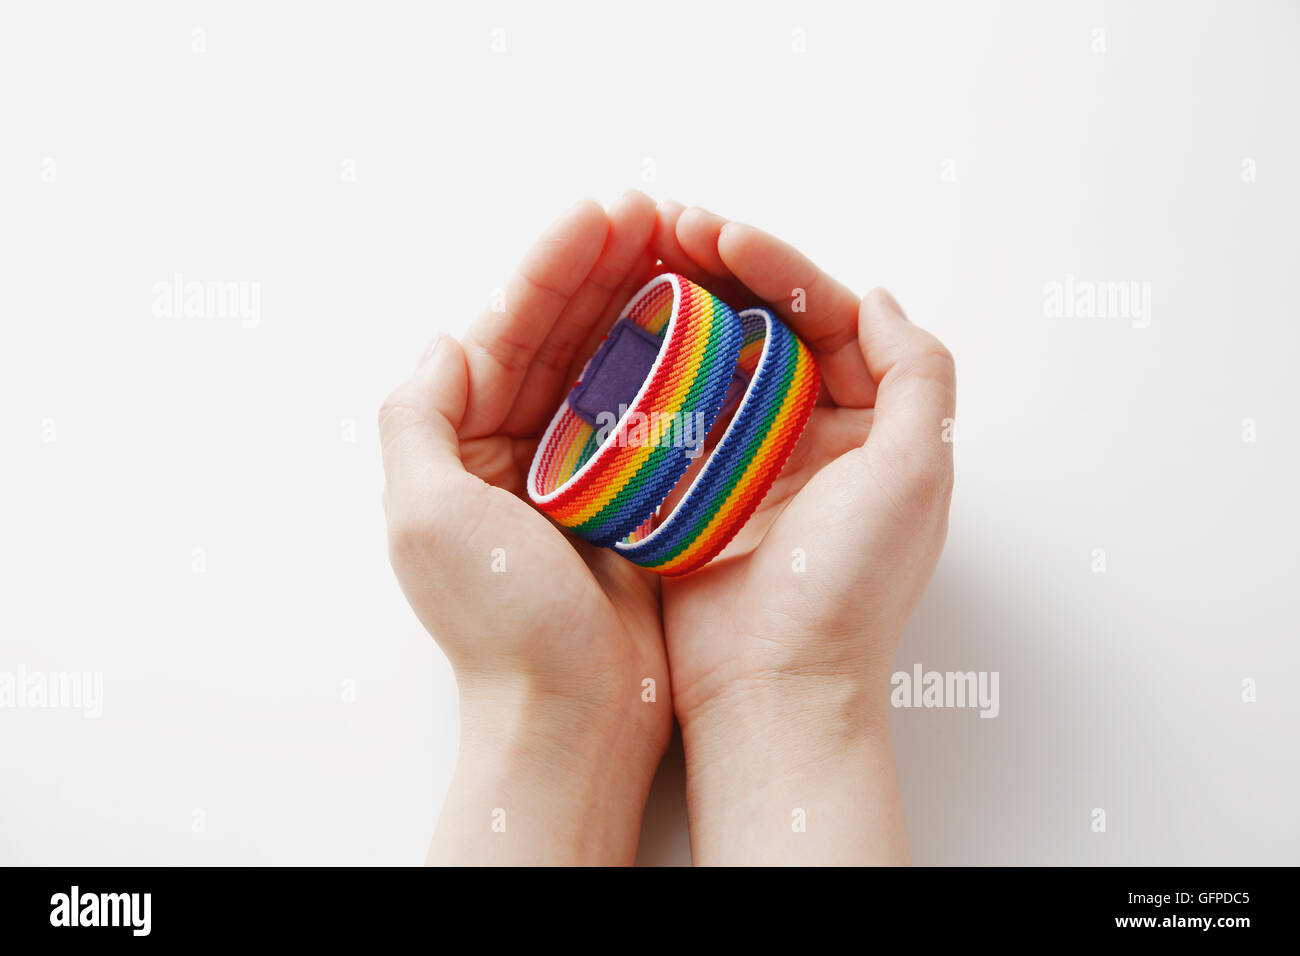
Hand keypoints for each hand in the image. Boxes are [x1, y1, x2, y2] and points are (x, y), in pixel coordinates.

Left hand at [378, 195, 673, 864]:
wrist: (573, 715)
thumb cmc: (500, 624)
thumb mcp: (426, 515)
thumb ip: (418, 416)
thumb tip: (449, 338)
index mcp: (461, 448)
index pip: (505, 334)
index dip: (551, 270)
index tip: (602, 217)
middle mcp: (516, 452)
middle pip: (559, 339)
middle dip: (602, 271)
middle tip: (653, 213)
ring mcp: (578, 473)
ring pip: (608, 367)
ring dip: (640, 305)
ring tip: (681, 246)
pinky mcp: (631, 497)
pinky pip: (652, 414)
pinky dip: (672, 366)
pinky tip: (701, 323)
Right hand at [652, 202, 956, 864]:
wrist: (772, 689)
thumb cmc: (849, 589)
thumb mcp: (915, 472)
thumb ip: (916, 373)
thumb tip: (876, 296)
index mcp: (870, 427)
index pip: (827, 320)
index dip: (779, 269)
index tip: (722, 234)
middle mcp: (813, 438)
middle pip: (766, 330)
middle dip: (721, 273)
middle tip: (666, 227)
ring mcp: (750, 464)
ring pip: (715, 362)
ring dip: (682, 310)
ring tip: (635, 261)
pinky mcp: (696, 491)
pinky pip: (674, 412)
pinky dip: (650, 370)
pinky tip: (617, 335)